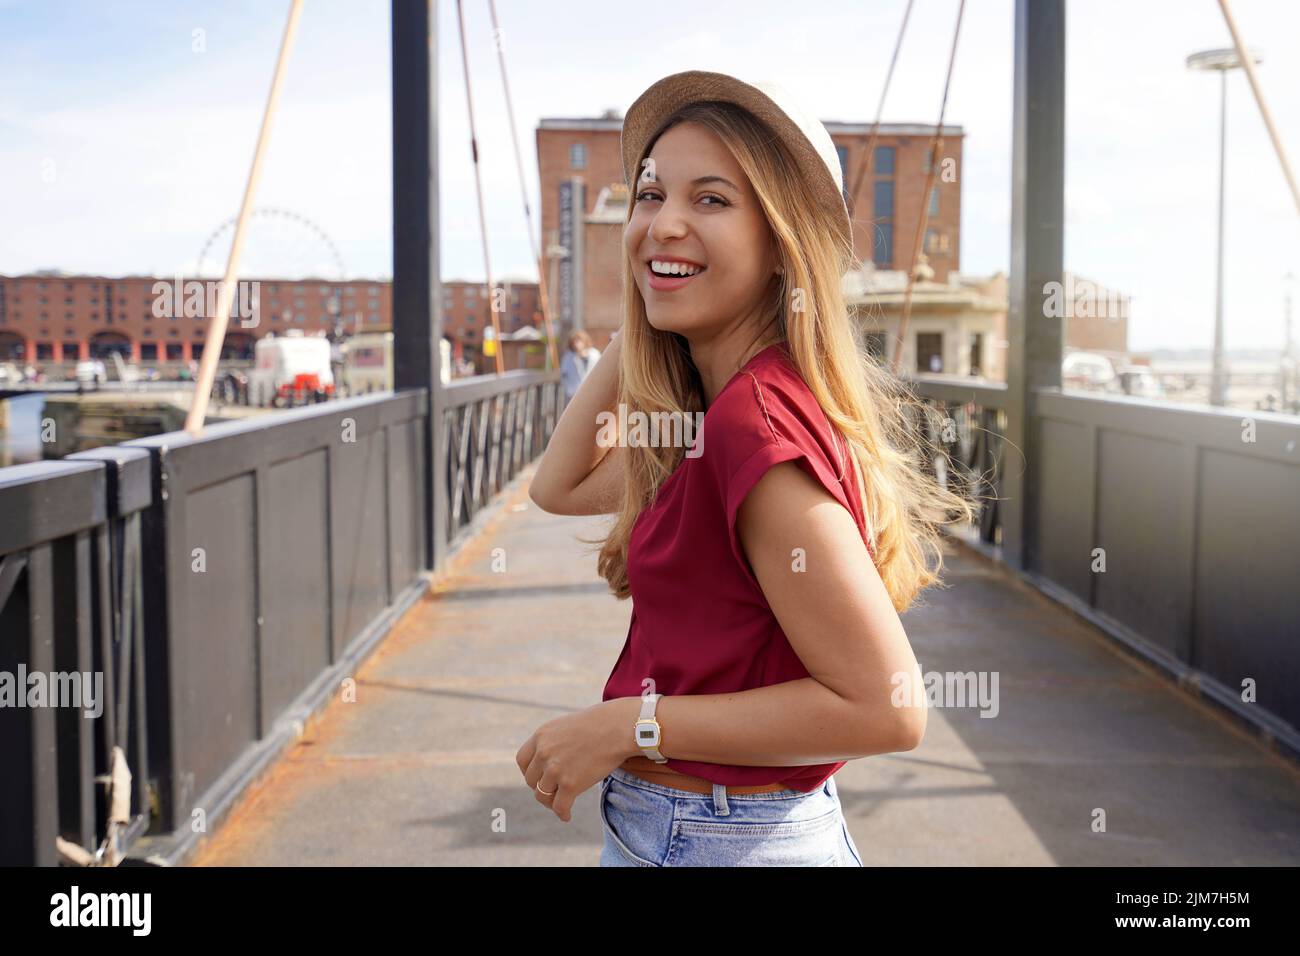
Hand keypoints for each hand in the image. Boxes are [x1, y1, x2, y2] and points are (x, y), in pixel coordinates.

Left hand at [516, 697, 638, 821]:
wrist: (619, 728)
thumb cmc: (600, 724)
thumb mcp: (567, 726)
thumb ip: (554, 742)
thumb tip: (551, 764)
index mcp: (541, 736)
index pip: (522, 760)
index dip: (530, 772)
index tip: (540, 777)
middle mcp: (544, 753)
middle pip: (531, 780)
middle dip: (542, 787)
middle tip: (554, 792)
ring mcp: (556, 769)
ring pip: (543, 796)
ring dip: (551, 802)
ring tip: (561, 804)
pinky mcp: (570, 784)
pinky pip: (559, 807)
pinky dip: (562, 813)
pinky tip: (567, 815)